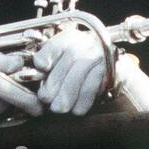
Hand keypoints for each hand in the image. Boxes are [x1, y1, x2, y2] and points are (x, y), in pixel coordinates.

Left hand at [33, 27, 148, 115]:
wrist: (112, 77)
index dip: (48, 54)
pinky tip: (76, 110)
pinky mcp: (113, 69)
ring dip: (68, 93)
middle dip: (56, 81)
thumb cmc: (79, 74)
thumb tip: (35, 82)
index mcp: (72, 38)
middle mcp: (88, 42)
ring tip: (58, 108)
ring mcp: (102, 55)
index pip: (58, 42)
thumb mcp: (63, 67)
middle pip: (71, 57)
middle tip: (46, 99)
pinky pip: (96, 83)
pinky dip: (84, 99)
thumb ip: (50, 71)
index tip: (40, 67)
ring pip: (83, 70)